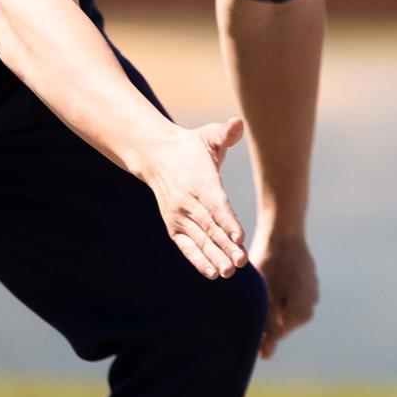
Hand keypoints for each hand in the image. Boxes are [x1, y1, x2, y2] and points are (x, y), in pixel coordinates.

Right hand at [142, 118, 247, 279]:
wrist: (156, 157)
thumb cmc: (191, 147)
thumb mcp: (208, 135)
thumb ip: (225, 133)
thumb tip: (237, 123)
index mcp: (201, 182)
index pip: (216, 205)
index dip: (228, 222)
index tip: (239, 237)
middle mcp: (189, 203)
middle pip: (210, 229)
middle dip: (225, 247)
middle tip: (240, 262)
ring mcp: (180, 217)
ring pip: (200, 241)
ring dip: (215, 258)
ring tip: (229, 272)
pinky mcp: (174, 227)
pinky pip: (187, 247)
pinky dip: (198, 260)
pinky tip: (211, 273)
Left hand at [251, 230, 318, 359]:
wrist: (283, 229)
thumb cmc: (269, 265)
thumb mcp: (264, 298)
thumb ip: (267, 328)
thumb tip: (265, 357)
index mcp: (302, 313)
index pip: (275, 334)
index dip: (257, 328)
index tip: (244, 314)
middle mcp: (311, 304)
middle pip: (281, 321)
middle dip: (265, 313)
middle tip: (249, 297)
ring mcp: (311, 289)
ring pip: (284, 304)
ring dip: (270, 300)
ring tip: (257, 284)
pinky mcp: (306, 277)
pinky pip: (289, 290)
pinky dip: (277, 287)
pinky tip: (267, 274)